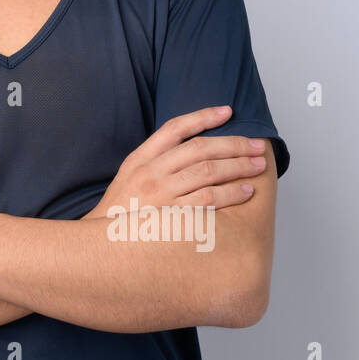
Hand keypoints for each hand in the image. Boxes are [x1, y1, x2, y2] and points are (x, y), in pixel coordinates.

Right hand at [83, 106, 268, 220]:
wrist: (101, 247)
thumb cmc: (120, 214)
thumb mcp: (128, 179)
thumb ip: (153, 162)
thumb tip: (190, 151)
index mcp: (140, 159)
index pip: (175, 128)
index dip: (203, 116)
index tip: (228, 111)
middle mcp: (150, 172)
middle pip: (199, 148)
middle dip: (233, 144)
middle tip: (257, 146)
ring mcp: (160, 194)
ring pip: (208, 172)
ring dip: (238, 167)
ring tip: (257, 167)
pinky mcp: (171, 217)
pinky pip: (208, 200)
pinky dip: (231, 193)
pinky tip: (245, 191)